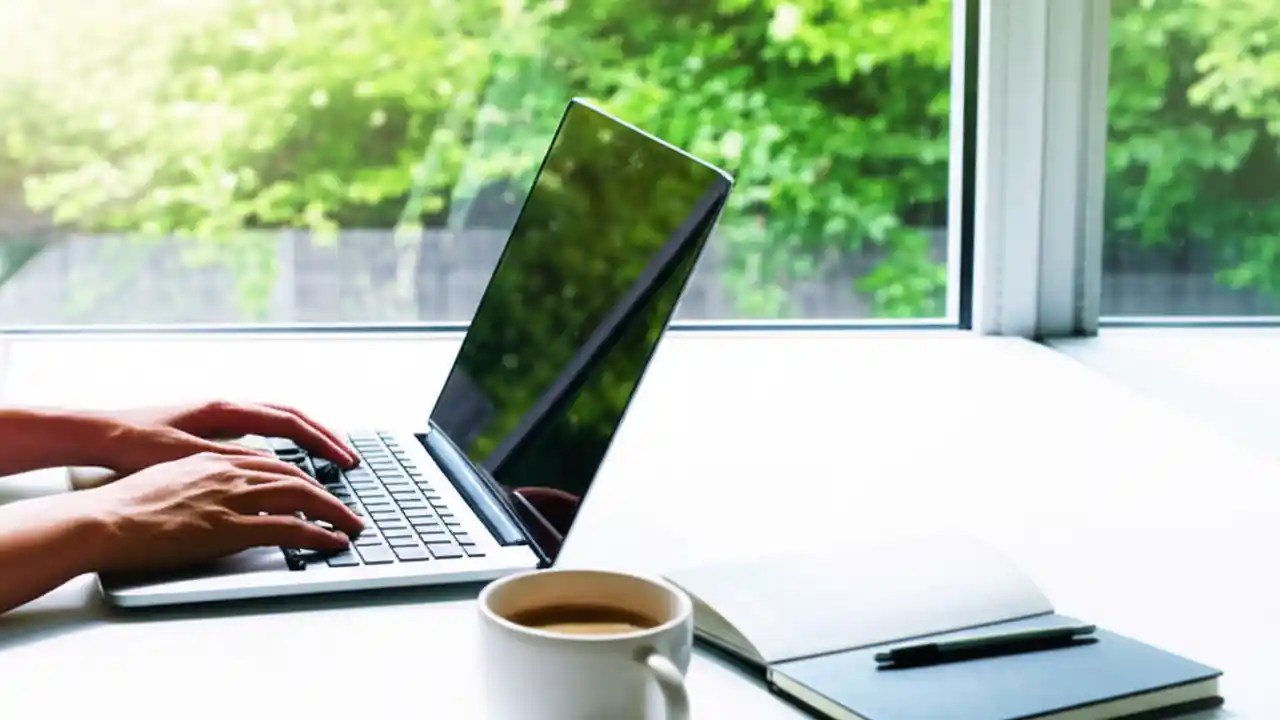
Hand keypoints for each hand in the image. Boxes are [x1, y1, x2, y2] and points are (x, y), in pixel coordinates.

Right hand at [76, 452, 364, 573]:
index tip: (319, 485)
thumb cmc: (127, 505)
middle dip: (327, 491)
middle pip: (294, 475)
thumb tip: (218, 494)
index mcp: (215, 460)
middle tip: (348, 507)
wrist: (104, 519)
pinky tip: (333, 541)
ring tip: (351, 525)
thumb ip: (203, 481)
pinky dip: (318, 534)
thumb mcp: (172, 479)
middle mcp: (230, 472)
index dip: (302, 474)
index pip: (272, 462)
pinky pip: (289, 527)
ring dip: (333, 511)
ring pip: (300, 496)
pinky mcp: (230, 527)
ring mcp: (232, 498)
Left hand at [98, 400, 357, 474]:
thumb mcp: (186, 457)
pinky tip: (288, 460)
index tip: (345, 461)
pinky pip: (261, 430)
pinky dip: (285, 442)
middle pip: (291, 416)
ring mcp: (220, 414)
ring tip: (329, 458)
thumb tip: (273, 465)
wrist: (96, 433)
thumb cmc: (135, 445)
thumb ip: (231, 460)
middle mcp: (227, 406)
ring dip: (307, 438)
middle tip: (350, 458)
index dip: (321, 442)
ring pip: (277, 421)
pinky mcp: (211, 426)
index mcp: (226, 410)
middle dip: (324, 437)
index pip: (289, 423)